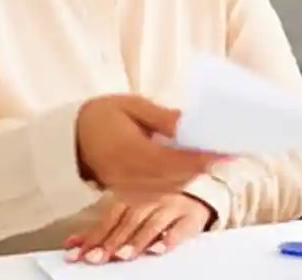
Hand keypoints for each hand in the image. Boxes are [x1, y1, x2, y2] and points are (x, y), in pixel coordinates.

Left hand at [63, 194, 214, 263]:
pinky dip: (170, 239)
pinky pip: (181, 229)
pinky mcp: (192, 216)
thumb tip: (73, 244)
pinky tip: (159, 250)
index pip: (109, 219)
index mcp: (133, 197)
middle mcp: (150, 199)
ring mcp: (171, 206)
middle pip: (127, 223)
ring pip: (152, 225)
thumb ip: (105, 227)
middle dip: (111, 242)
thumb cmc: (159, 200)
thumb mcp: (132, 209)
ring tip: (123, 256)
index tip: (78, 253)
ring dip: (136, 241)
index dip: (94, 236)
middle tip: (96, 258)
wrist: (201, 187)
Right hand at [76, 94, 228, 201]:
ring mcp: (131, 189)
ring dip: (196, 174)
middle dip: (206, 165)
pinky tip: (193, 169)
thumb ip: (162, 118)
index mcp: (133, 153)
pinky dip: (181, 181)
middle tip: (231, 152)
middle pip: (181, 177)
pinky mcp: (129, 194)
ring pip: (174, 187)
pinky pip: (162, 192)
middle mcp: (133, 177)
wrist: (70, 140)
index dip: (205, 157)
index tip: (229, 151)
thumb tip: (190, 124)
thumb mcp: (131, 107)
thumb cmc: (101, 116)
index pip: (178, 160)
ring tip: (217, 158)